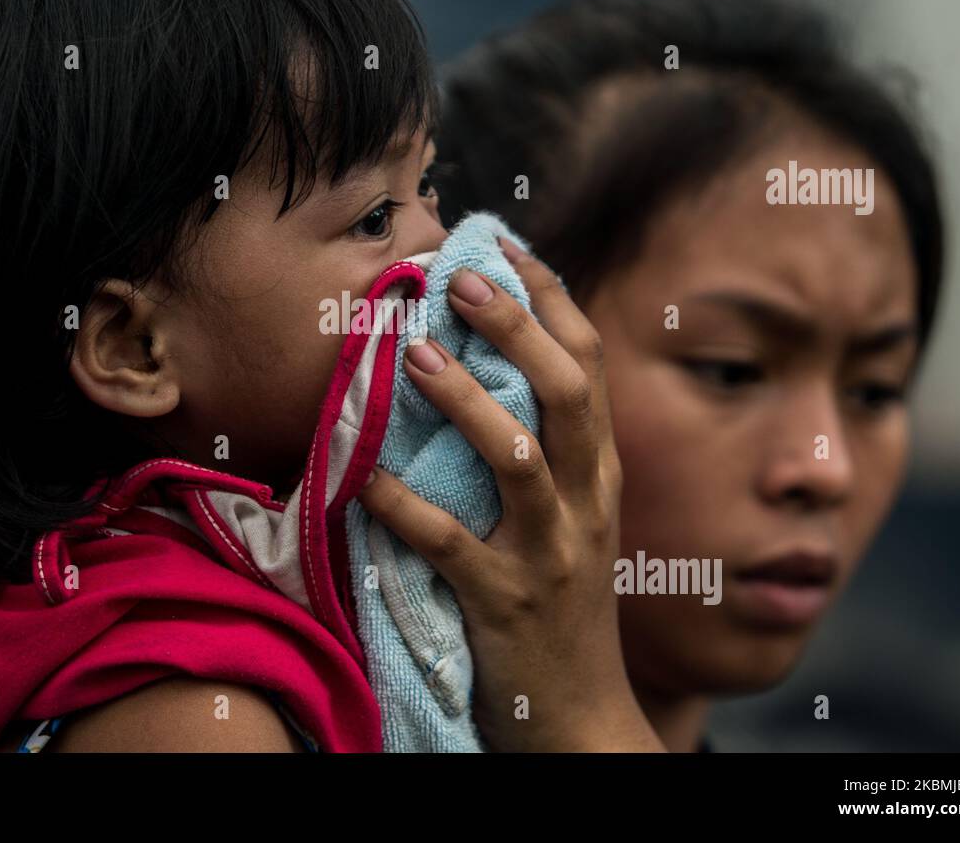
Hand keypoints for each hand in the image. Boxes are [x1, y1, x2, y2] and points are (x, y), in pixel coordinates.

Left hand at [357, 238, 663, 751]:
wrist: (580, 716)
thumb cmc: (561, 605)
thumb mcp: (572, 519)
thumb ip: (544, 450)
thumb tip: (486, 366)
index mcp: (601, 473)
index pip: (589, 364)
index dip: (552, 297)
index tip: (504, 242)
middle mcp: (586, 502)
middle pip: (569, 392)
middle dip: (519, 326)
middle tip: (462, 277)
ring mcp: (549, 554)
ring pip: (520, 458)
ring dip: (466, 401)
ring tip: (413, 353)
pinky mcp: (504, 604)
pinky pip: (450, 545)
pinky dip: (402, 507)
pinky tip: (359, 477)